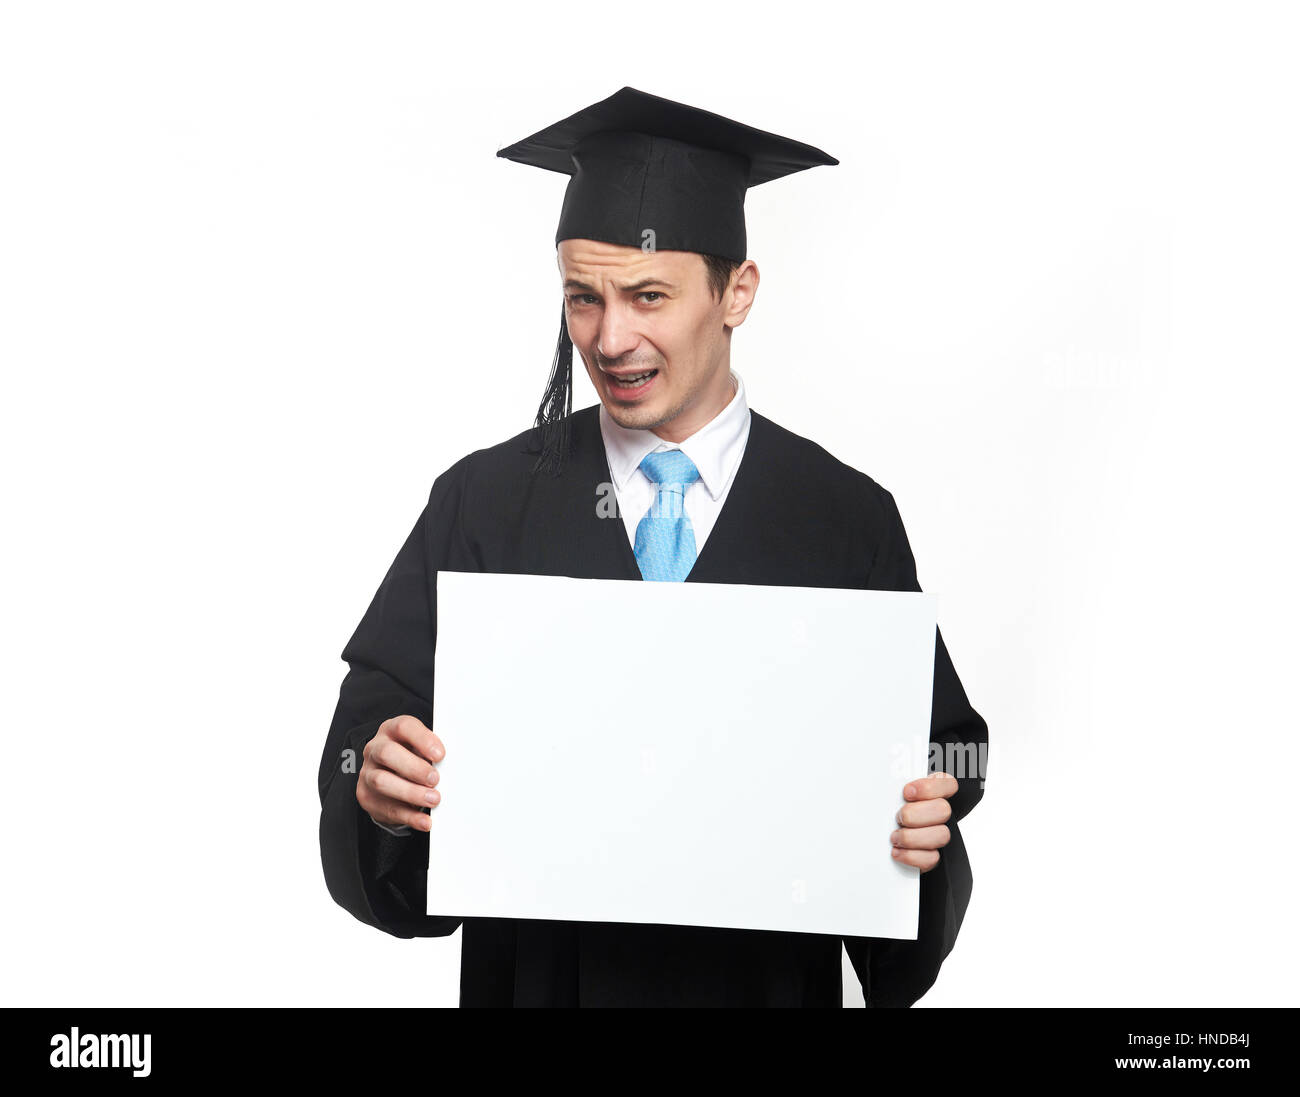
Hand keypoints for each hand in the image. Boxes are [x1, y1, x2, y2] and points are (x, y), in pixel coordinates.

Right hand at [356, 715, 443, 831]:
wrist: (390, 777)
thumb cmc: (411, 757)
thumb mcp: (421, 748)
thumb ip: (432, 752)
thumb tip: (454, 763)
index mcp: (391, 730)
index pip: (403, 727)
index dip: (422, 739)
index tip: (440, 755)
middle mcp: (375, 749)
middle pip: (387, 753)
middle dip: (414, 767)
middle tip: (435, 779)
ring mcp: (368, 773)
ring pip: (382, 781)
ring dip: (411, 792)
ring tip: (433, 799)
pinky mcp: (367, 797)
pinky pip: (386, 808)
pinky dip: (409, 816)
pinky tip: (425, 820)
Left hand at [890, 772, 955, 871]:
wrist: (882, 844)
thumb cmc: (887, 814)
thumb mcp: (890, 797)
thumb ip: (893, 790)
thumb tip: (880, 787)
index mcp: (932, 794)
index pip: (947, 784)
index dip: (929, 787)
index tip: (907, 792)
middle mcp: (938, 814)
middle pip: (943, 810)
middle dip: (915, 814)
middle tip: (898, 817)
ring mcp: (937, 836)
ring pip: (942, 835)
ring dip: (912, 837)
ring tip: (895, 836)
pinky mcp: (932, 856)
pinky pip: (932, 858)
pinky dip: (911, 855)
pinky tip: (897, 851)